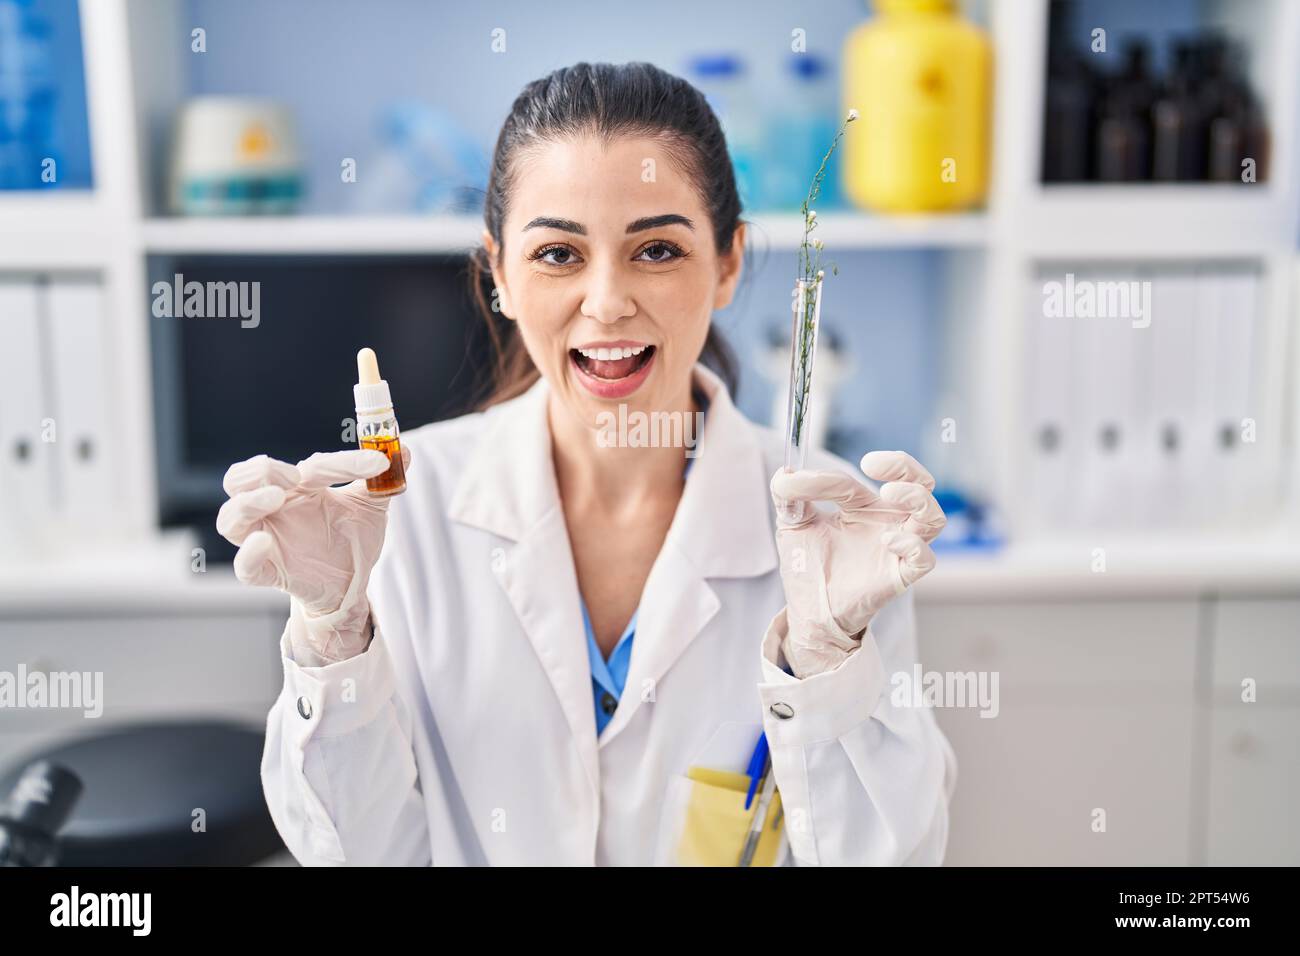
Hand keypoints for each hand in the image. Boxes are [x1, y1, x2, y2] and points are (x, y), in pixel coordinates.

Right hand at [216, 446, 410, 661]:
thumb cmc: (351, 539)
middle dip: (260, 471)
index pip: (309, 465)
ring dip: (248, 503)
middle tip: (294, 477)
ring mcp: (267, 539)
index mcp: (297, 488)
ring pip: (230, 518)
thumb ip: (381, 481)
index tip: (378, 463)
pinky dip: (249, 554)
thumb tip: (404, 451)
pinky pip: (244, 566)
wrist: (352, 583)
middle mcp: (275, 509)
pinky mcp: (269, 571)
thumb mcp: (370, 507)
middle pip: (239, 480)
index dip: (344, 462)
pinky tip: (264, 542)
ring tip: (276, 497)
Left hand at [769, 450, 944, 675]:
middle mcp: (887, 523)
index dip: (830, 476)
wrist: (808, 612)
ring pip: (933, 518)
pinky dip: (913, 545)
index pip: (859, 479)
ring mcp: (897, 549)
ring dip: (917, 498)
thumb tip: (783, 473)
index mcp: (864, 508)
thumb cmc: (807, 568)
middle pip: (921, 485)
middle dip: (907, 467)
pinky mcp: (899, 575)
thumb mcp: (793, 525)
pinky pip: (924, 558)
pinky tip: (888, 540)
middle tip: (874, 465)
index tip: (798, 482)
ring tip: (889, 492)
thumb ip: (788, 497)